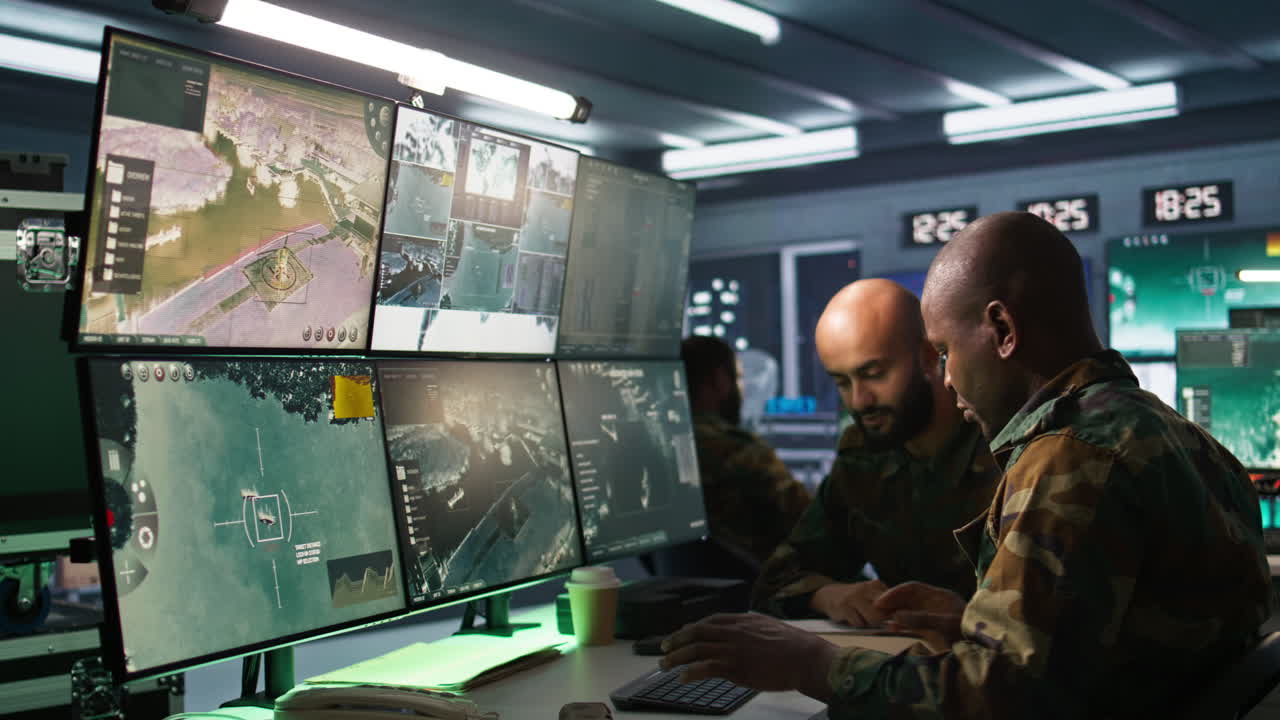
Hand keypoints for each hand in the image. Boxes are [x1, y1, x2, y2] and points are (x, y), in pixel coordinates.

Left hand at [660, 613, 838, 701]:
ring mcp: (734, 649)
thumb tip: (742, 630)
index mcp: (743, 621)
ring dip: (677, 657)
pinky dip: (692, 672)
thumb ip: (751, 628)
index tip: (682, 633)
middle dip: (676, 640)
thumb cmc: (794, 646)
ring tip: (665, 665)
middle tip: (664, 647)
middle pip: (697, 632)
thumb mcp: (769, 627)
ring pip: (697, 649)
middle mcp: (734, 632)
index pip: (710, 620)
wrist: (805, 658)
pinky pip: (707, 668)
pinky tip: (683, 677)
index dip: (692, 627)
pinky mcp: (737, 668)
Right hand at [811, 580, 888, 626]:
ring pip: (873, 619)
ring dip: (868, 622)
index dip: (893, 613)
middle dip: (881, 620)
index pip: (894, 602)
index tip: (891, 618)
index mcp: (876, 585)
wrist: (829, 595)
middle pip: (885, 612)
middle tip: (873, 618)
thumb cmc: (855, 599)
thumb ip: (886, 604)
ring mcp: (854, 596)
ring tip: (861, 617)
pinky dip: (856, 623)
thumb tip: (899, 619)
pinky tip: (850, 617)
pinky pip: (858, 623)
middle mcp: (865, 588)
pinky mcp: (843, 606)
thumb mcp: (871, 595)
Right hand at [874, 581, 966, 652]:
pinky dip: (903, 625)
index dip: (896, 593)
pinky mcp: (934, 632)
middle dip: (893, 603)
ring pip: (910, 611)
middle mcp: (937, 605)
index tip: (881, 601)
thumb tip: (897, 616)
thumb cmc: (969, 632)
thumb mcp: (945, 623)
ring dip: (896, 614)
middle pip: (909, 599)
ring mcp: (935, 617)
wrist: (987, 647)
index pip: (913, 589)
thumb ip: (921, 618)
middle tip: (876, 610)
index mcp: (941, 597)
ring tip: (881, 619)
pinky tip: (893, 627)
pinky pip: (914, 624)